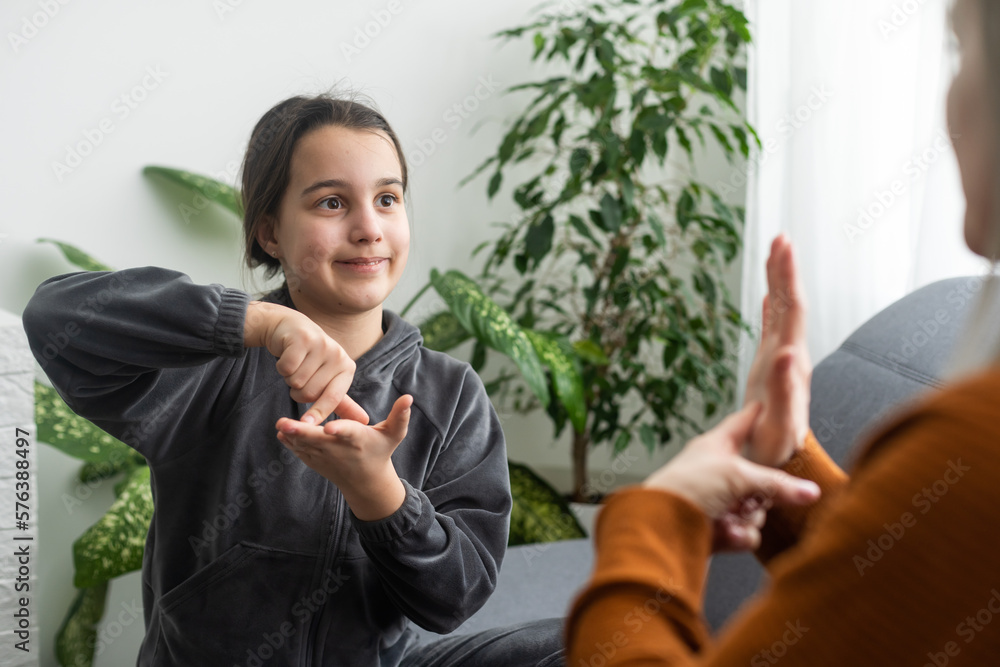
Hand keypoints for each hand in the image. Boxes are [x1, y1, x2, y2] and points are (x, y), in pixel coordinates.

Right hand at [244, 301, 368, 424]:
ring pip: (296, 382)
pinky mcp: (302, 338)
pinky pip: (286, 369)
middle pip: (309, 394)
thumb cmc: (310, 359)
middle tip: (301, 373)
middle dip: (298, 390)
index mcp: (347, 367)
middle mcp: (338, 355)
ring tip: (296, 364)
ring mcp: (321, 344)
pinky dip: (281, 366)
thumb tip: (365, 421)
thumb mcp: (329, 379)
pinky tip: (287, 355)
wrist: (289, 328)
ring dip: (289, 378)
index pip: (333, 398)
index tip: (306, 424)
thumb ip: (343, 402)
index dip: (318, 413)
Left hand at [275, 395, 412, 519]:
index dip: (340, 430)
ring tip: (280, 425)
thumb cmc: (380, 451)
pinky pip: (301, 452)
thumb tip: (409, 397)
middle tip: (285, 423)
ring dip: (292, 437)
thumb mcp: (393, 435)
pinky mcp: (316, 461)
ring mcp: (325, 458)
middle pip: (318, 440)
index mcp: (358, 440)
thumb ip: (400, 416)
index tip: (329, 428)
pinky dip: (291, 443)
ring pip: (305, 446)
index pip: (349, 433)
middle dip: (302, 432)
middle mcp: (339, 449)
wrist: (366, 482)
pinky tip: (282, 432)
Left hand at [644, 402, 819, 551]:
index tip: (770, 404)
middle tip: (752, 496)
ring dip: (748, 517)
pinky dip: (738, 534)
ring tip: (731, 517)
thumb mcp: (736, 476)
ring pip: (756, 509)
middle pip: (760, 477)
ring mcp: (717, 502)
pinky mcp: (716, 530)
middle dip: (761, 492)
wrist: (658, 529)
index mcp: (716, 446)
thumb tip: (811, 491)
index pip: (743, 423)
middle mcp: (717, 472)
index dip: (758, 415)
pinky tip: (725, 533)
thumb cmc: (686, 488)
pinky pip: (746, 532)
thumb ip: (776, 484)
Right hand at [743, 235, 811, 465]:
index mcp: (791, 361)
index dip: (787, 278)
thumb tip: (785, 352)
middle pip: (790, 304)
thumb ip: (781, 387)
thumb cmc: (777, 447)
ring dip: (779, 282)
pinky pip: (771, 328)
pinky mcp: (772, 367)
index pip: (791, 310)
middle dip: (785, 270)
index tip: (782, 248)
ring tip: (774, 253)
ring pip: (782, 312)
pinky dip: (770, 307)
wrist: (781, 462)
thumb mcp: (776, 421)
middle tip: (780, 238)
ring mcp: (782, 359)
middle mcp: (790, 355)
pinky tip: (768, 295)